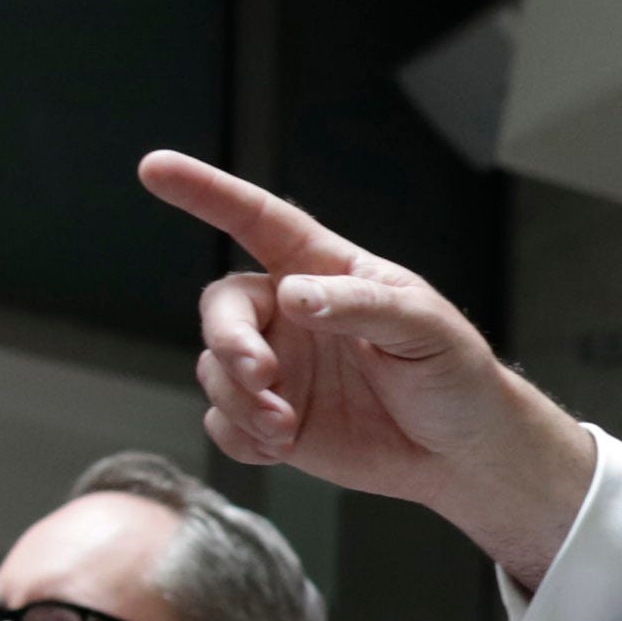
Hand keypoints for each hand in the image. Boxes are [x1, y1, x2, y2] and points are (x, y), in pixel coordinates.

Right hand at [143, 154, 601, 577]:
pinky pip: (224, 422)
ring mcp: (280, 368)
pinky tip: (282, 443)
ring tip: (286, 424)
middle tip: (261, 375)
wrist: (464, 452)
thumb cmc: (455, 374)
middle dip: (229, 340)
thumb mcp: (423, 327)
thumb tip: (294, 297)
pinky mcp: (275, 420)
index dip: (206, 192)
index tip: (156, 168)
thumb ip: (359, 306)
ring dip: (239, 398)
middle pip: (223, 307)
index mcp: (325, 271)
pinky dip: (241, 435)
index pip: (258, 219)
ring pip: (215, 369)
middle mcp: (291, 314)